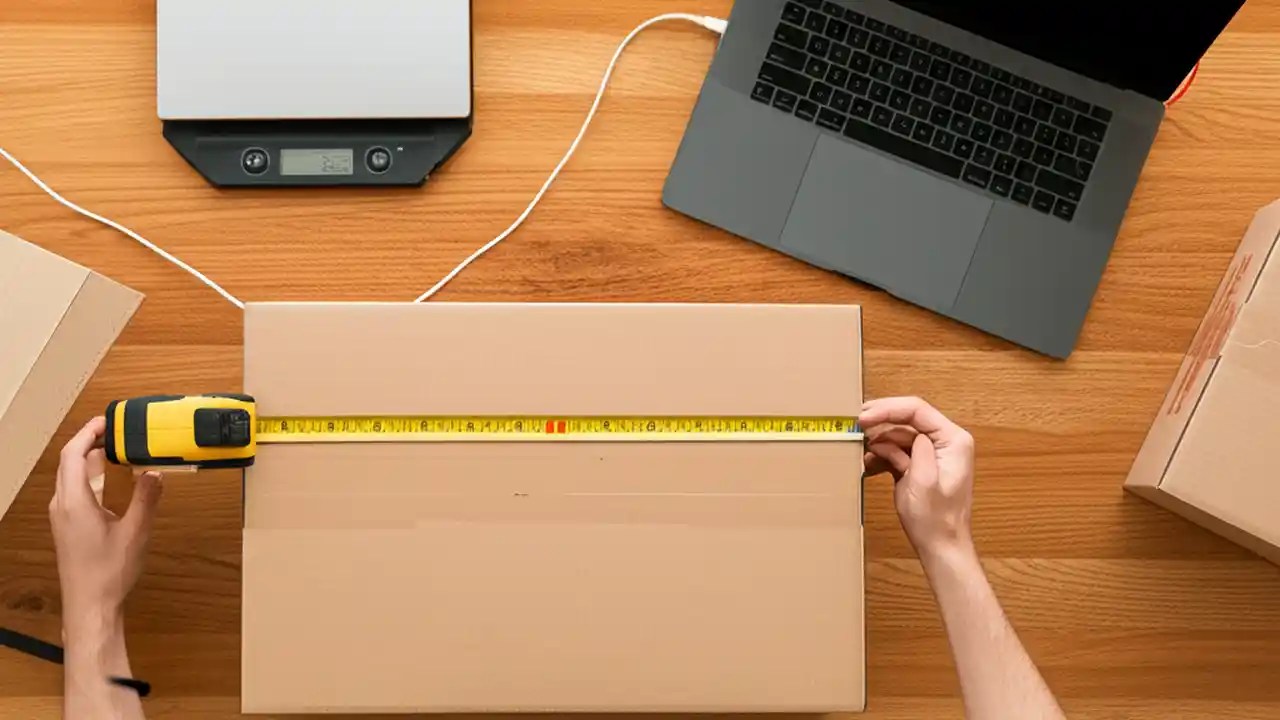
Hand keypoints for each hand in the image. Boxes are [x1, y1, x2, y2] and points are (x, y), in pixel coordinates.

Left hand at [49, 417, 162, 635]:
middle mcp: (62, 506)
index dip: (87, 433)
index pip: (73, 455)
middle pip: (69, 463)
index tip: (106, 421)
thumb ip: (146, 499)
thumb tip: (154, 472)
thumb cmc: (109, 572)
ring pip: (70, 477)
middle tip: (114, 431)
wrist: (90, 605)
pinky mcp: (67, 527)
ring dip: (90, 460)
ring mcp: (62, 518)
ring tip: (114, 450)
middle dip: (89, 443)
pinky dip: (90, 478)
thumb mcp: (136, 532)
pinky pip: (74, 492)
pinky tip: (108, 482)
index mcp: (74, 502)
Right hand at [860, 397, 974, 559]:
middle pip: (908, 418)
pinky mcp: (921, 464)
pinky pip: (898, 450)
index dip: (887, 410)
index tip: (863, 418)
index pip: (917, 411)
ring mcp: (934, 453)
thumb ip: (919, 451)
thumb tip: (910, 432)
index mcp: (954, 441)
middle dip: (880, 420)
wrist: (940, 546)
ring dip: (878, 440)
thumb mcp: (924, 484)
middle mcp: (946, 441)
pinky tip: (867, 463)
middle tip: (854, 423)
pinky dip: (881, 454)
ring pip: (899, 433)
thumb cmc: (936, 521)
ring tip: (858, 447)